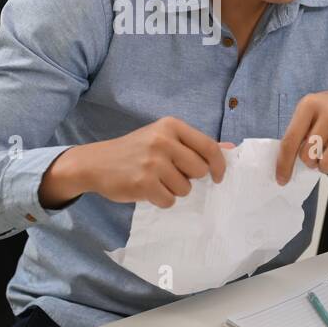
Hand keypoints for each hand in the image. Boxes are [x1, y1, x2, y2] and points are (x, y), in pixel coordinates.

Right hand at [41, 117, 233, 208]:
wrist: (96, 162)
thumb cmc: (135, 151)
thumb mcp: (164, 138)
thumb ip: (195, 144)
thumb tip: (231, 149)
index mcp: (171, 126)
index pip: (209, 147)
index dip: (219, 165)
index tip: (217, 177)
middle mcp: (163, 141)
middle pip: (199, 170)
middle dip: (190, 178)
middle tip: (172, 175)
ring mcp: (153, 162)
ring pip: (185, 189)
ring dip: (174, 190)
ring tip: (156, 181)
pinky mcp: (143, 182)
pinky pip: (169, 200)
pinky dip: (162, 200)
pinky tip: (148, 190)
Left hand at [276, 85, 327, 184]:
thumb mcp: (314, 110)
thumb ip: (300, 131)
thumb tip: (285, 163)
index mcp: (310, 104)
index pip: (290, 141)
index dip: (284, 164)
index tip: (282, 179)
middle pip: (307, 155)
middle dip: (310, 162)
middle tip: (317, 157)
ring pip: (327, 163)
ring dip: (325, 168)